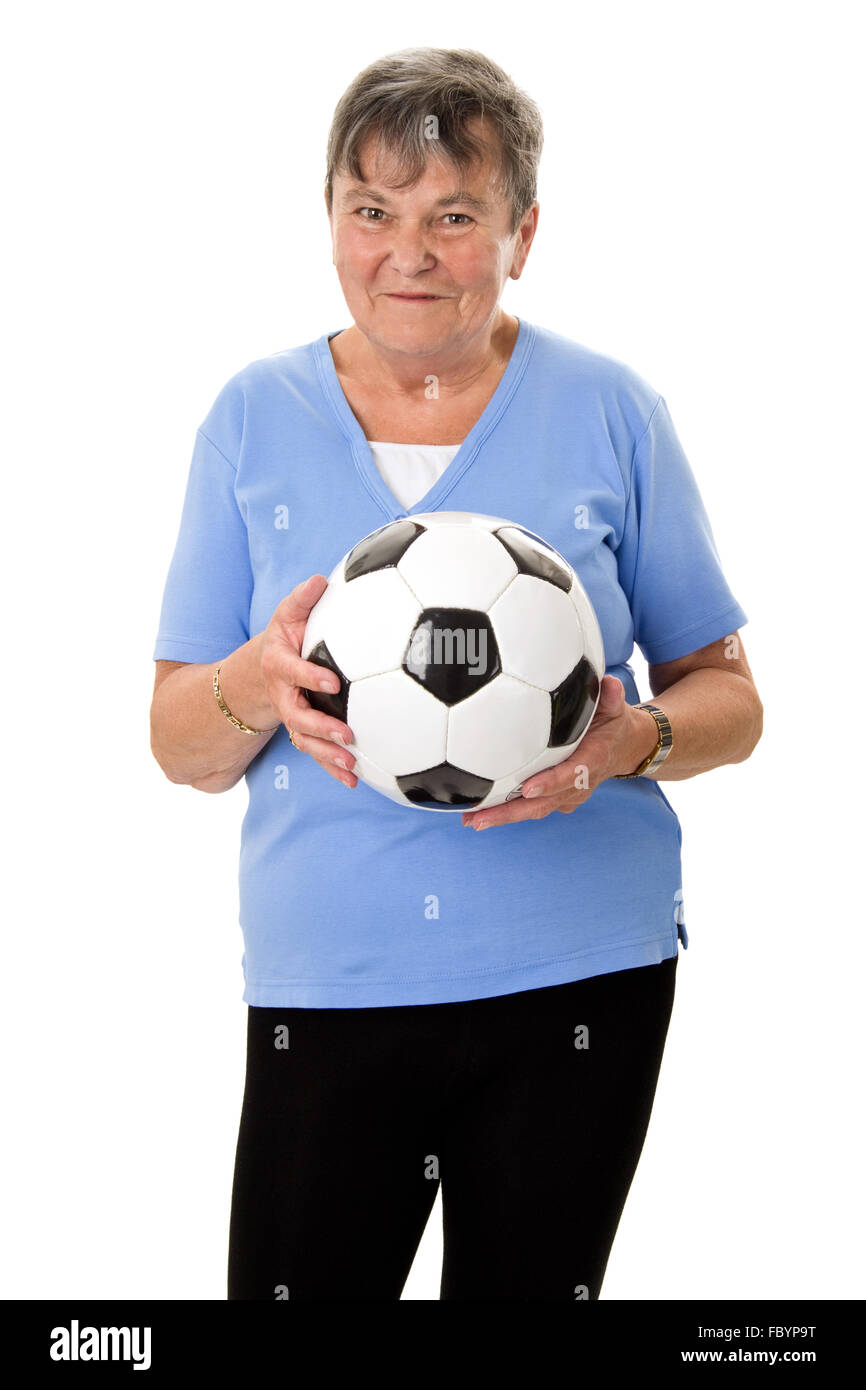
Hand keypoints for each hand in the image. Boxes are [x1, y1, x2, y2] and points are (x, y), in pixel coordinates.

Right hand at [259, 575, 357, 788]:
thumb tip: (319, 579)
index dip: (309, 678)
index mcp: (279, 666)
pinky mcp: (305, 733)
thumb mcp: (287, 615)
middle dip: (319, 728)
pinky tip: (356, 779)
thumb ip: (301, 600)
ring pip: (305, 741)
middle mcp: (283, 696)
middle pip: (296, 716)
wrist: (263, 669)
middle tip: (346, 734)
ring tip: (351, 765)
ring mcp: (293, 718)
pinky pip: (317, 753)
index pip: (292, 672)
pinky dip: (332, 768)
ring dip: (327, 755)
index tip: (333, 683)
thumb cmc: (285, 637)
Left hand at [460, 676, 655, 829]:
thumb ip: (611, 697)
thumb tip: (609, 683)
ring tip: (470, 819)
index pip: (572, 775)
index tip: (529, 788)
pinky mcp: (556, 799)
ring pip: (532, 810)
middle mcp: (578, 785)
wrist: (622, 748)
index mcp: (592, 761)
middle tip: (479, 818)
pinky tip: (476, 812)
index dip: (552, 783)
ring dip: (501, 816)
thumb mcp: (616, 708)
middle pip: (543, 804)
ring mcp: (566, 796)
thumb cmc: (612, 724)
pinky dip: (504, 810)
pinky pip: (529, 807)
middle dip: (511, 812)